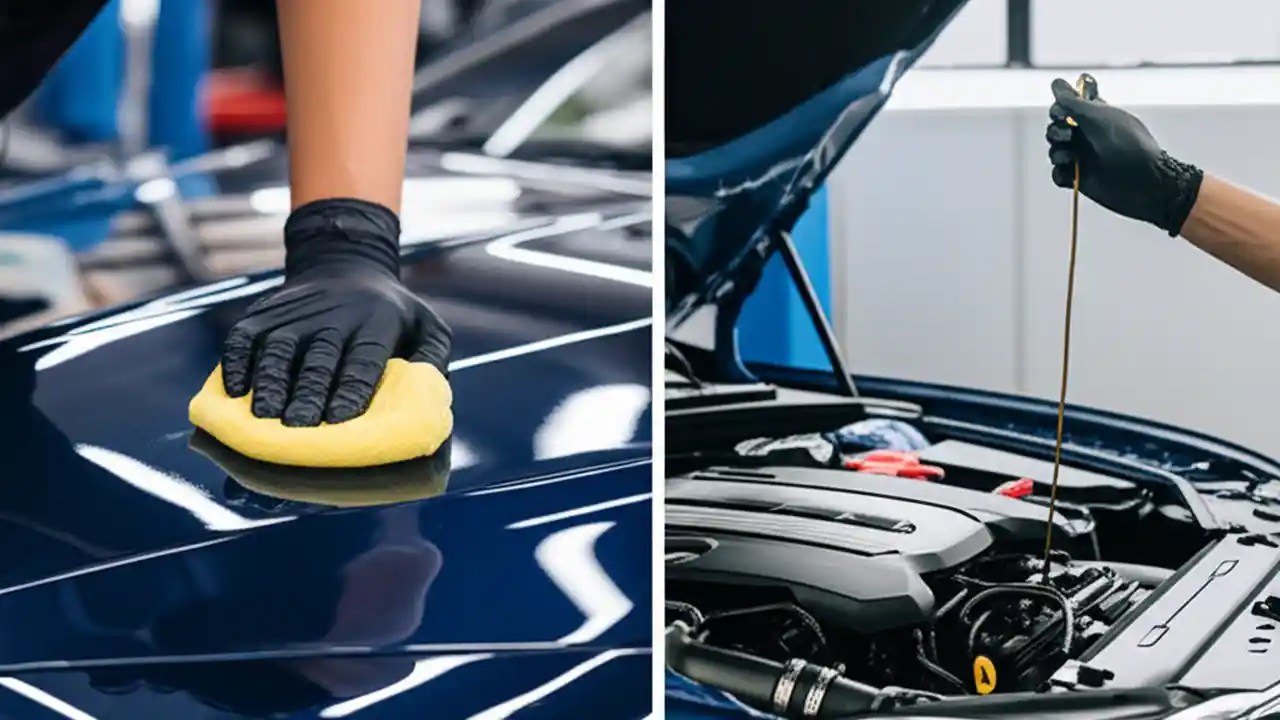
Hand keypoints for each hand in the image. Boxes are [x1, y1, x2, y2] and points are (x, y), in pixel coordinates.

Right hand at [220, 199, 450, 426]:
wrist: (347, 263)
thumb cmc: (393, 313)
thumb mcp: (427, 327)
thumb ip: (433, 360)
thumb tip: (429, 394)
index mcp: (378, 320)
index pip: (363, 358)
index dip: (350, 389)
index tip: (340, 420)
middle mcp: (335, 314)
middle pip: (318, 358)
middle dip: (307, 393)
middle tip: (299, 427)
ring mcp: (296, 312)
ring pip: (278, 347)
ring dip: (269, 382)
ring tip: (264, 417)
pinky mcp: (265, 312)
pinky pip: (244, 337)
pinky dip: (236, 362)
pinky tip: (235, 390)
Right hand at [1046, 78, 1202, 235]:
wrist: (1144, 183)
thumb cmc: (1128, 145)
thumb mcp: (1099, 117)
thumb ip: (1074, 101)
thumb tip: (1056, 83)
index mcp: (1095, 116)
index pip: (1067, 106)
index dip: (1060, 108)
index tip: (1064, 111)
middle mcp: (1087, 135)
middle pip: (1055, 128)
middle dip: (1056, 130)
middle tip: (1068, 135)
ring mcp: (1083, 157)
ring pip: (1054, 151)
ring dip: (1058, 152)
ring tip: (1072, 157)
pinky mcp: (1079, 179)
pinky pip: (1058, 174)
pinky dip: (1061, 173)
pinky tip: (1072, 173)